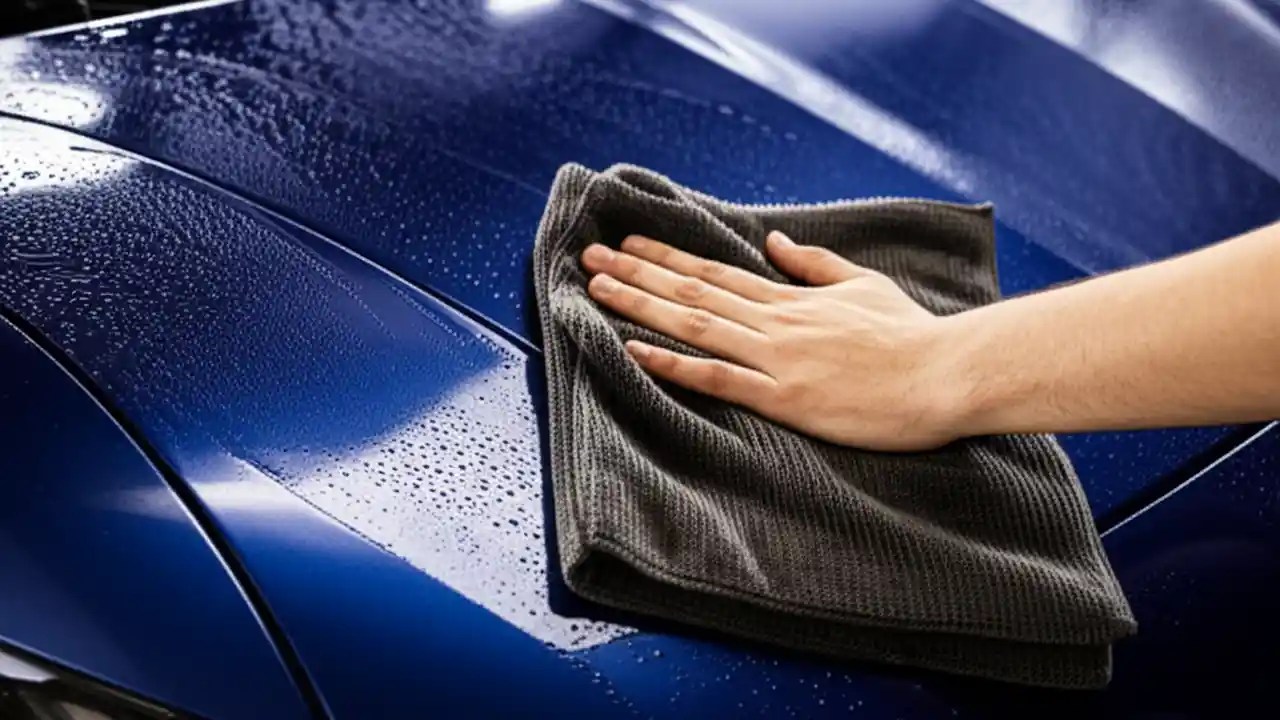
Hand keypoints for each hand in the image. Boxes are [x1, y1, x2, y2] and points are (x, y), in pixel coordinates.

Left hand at [580, 231, 969, 450]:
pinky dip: (673, 364)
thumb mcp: (863, 285)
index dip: (665, 257)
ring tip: (597, 291)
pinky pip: (718, 378)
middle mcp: (774, 322)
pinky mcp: (784, 397)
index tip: (627, 243)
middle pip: (692, 292)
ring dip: (641, 306)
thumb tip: (775, 241)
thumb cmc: (911, 336)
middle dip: (636, 273)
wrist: (945, 375)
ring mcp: (776, 358)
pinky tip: (635, 352)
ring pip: (695, 325)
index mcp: (791, 299)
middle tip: (589, 258)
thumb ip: (814, 265)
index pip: (714, 272)